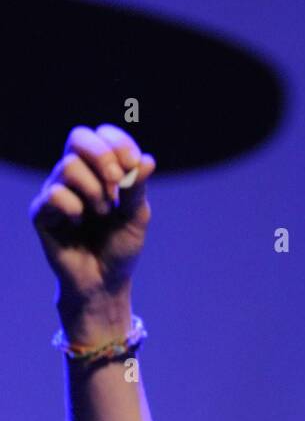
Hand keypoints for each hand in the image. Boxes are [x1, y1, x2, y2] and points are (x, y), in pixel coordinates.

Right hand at [30, 123, 156, 304]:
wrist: (105, 284)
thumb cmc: (120, 249)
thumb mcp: (136, 218)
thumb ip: (138, 189)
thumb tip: (147, 159)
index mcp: (99, 171)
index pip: (102, 136)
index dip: (117, 143)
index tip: (133, 163)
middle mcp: (75, 176)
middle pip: (78, 137)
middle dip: (102, 156)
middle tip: (116, 183)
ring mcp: (56, 191)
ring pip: (69, 166)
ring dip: (93, 190)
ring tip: (102, 214)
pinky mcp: (42, 212)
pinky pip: (55, 194)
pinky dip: (74, 209)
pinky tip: (79, 225)